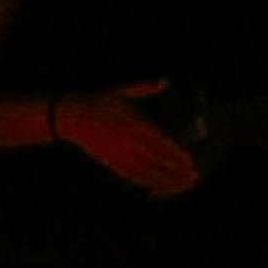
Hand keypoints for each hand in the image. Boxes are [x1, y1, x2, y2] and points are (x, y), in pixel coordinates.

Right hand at [55, 80, 198, 197]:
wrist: (72, 117)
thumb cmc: (99, 101)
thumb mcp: (122, 91)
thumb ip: (145, 88)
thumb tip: (165, 81)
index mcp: (132, 124)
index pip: (158, 141)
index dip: (175, 152)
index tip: (190, 159)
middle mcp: (126, 142)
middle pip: (156, 160)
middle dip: (176, 169)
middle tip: (195, 176)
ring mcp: (118, 154)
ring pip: (146, 171)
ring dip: (166, 179)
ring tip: (182, 184)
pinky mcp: (111, 162)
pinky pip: (132, 175)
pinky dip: (147, 181)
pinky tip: (158, 185)